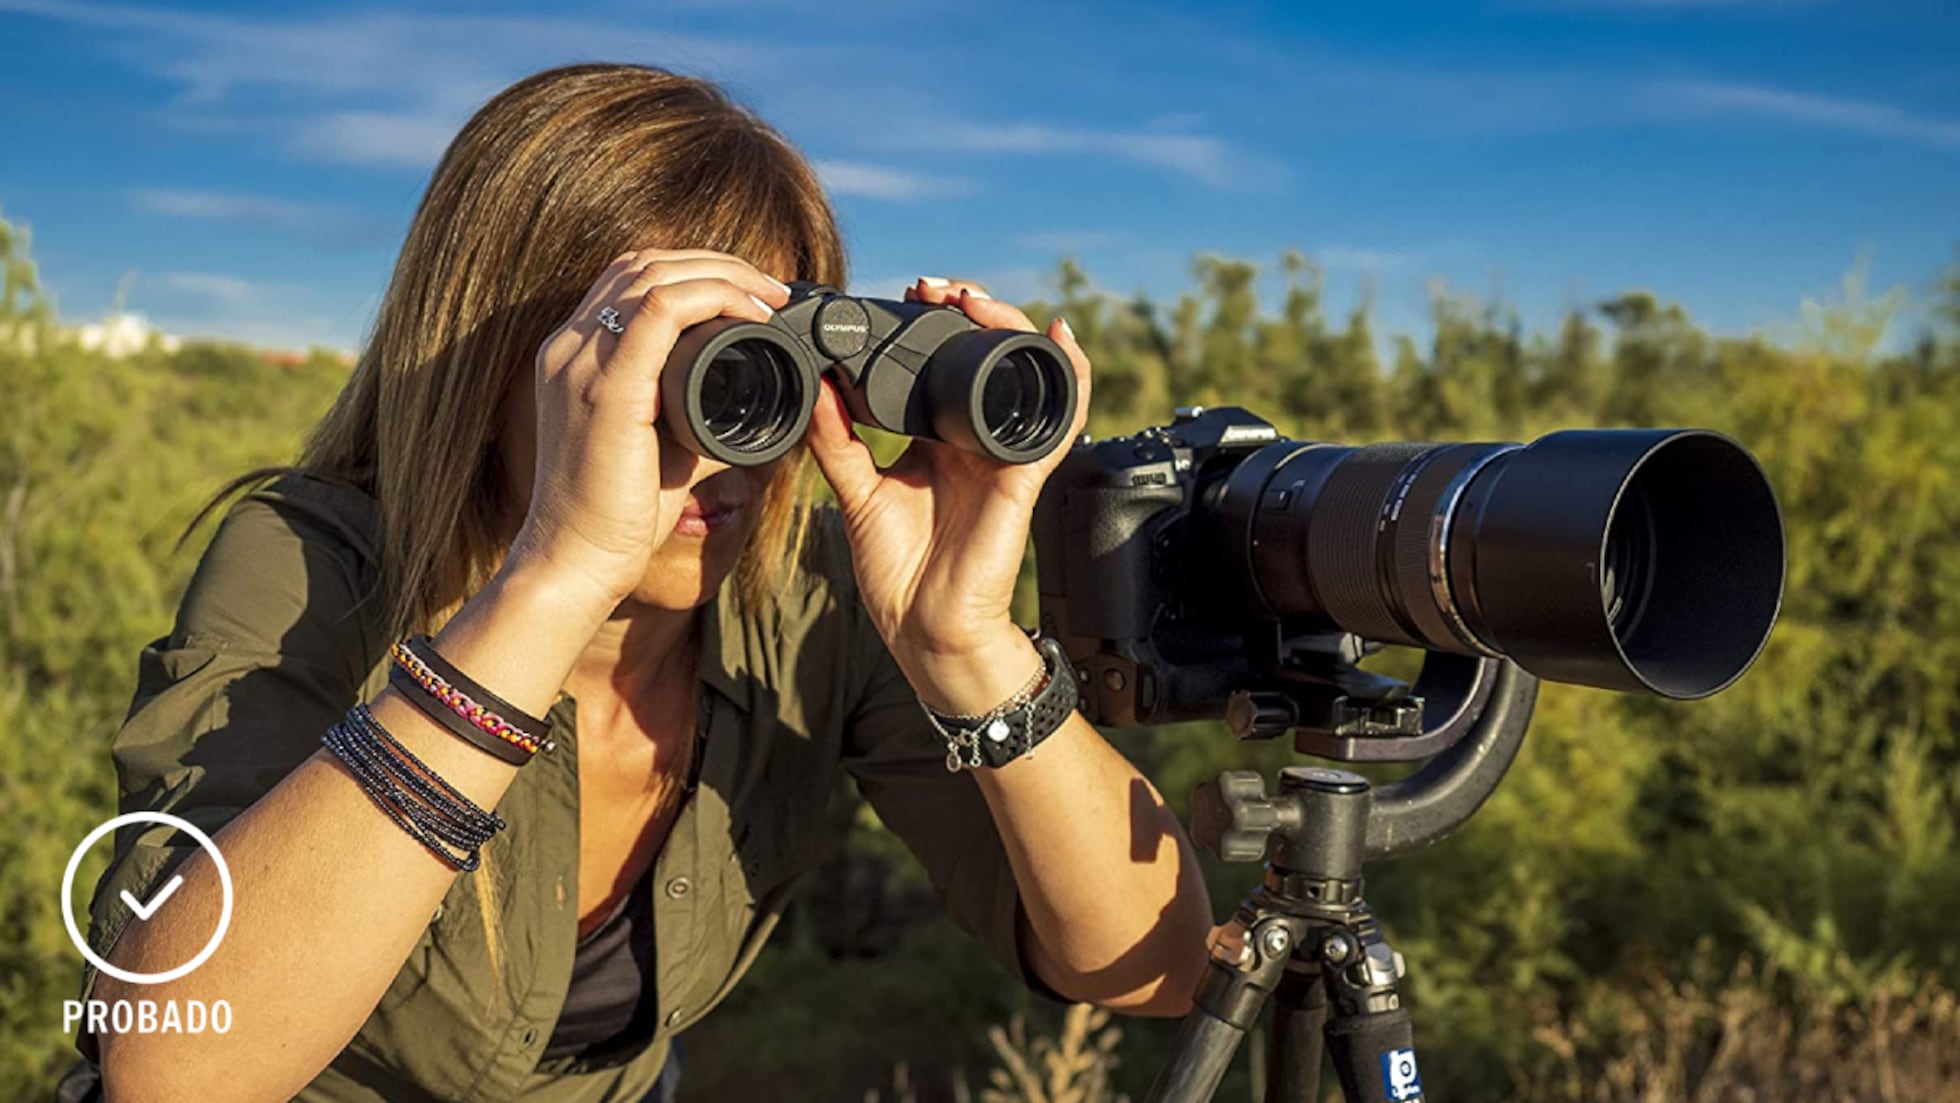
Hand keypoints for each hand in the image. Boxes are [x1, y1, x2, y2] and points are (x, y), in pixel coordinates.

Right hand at [505, 249, 789, 608]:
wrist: (575, 562)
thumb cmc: (616, 516)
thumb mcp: (662, 447)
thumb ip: (694, 417)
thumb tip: (748, 409)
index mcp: (575, 356)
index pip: (629, 280)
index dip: (693, 272)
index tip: (749, 295)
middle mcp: (569, 347)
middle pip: (642, 264)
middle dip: (715, 263)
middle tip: (770, 287)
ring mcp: (580, 361)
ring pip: (653, 274)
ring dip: (722, 274)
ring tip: (769, 295)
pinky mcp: (605, 386)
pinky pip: (662, 310)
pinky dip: (713, 298)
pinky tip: (750, 314)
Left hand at [804, 276, 1091, 685]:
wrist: (925, 630)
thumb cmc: (899, 574)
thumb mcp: (856, 493)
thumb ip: (837, 440)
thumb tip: (816, 383)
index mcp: (940, 438)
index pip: (950, 362)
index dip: (938, 323)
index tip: (911, 293)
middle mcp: (977, 439)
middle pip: (992, 356)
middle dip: (972, 312)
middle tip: (938, 290)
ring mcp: (1004, 454)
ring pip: (1028, 372)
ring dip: (1012, 328)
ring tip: (979, 302)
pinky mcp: (1024, 476)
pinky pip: (1060, 418)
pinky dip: (1067, 375)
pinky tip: (1058, 339)